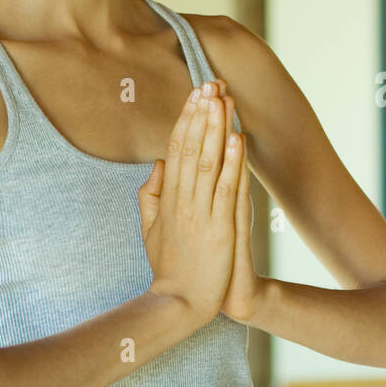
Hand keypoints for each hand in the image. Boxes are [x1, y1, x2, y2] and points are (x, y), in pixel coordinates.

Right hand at [138, 80, 245, 324]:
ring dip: (216, 128)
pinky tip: (235, 139)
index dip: (186, 119)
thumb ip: (150, 195)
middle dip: (201, 114)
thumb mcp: (150, 228)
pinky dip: (231, 163)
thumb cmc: (170, 266)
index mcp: (167, 197)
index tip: (196, 93)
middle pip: (191, 148)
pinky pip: (226, 189)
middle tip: (210, 83)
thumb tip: (157, 164)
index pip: (176, 149)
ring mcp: (201, 213)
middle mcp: (182, 200)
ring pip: (208, 162)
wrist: (181, 303)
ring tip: (223, 99)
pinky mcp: (220, 228)